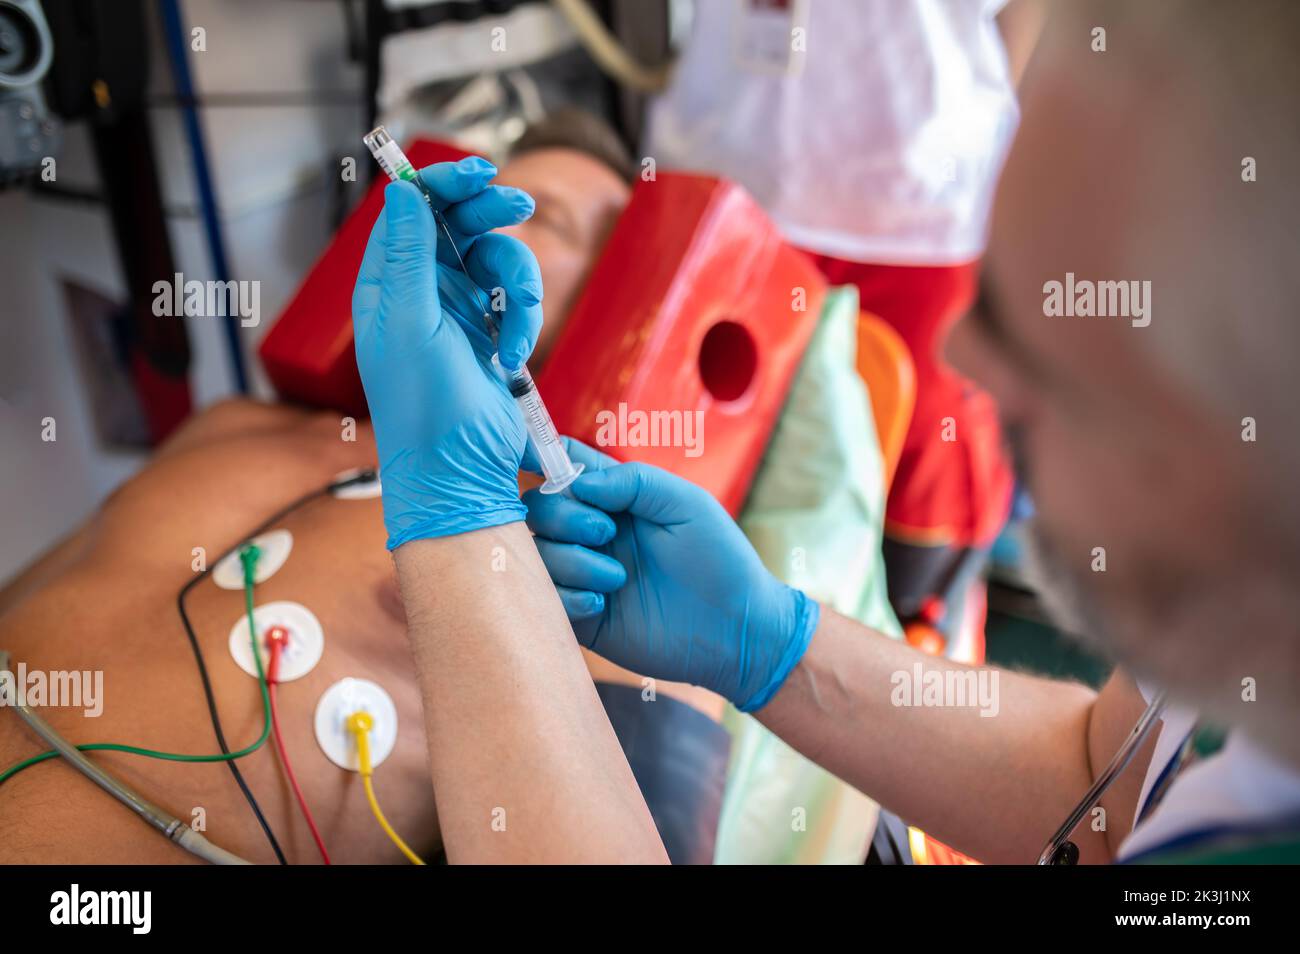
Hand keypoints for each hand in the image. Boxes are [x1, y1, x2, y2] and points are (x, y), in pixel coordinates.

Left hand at [353, 158, 542, 548]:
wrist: (461, 474)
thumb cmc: (425, 410)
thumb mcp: (411, 326)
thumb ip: (409, 256)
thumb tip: (406, 192)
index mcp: (387, 284)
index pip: (411, 210)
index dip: (443, 183)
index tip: (479, 174)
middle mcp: (420, 291)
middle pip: (459, 223)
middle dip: (490, 214)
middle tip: (518, 204)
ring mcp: (457, 311)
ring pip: (499, 261)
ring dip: (519, 290)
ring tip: (516, 336)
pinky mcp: (490, 334)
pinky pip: (517, 301)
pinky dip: (524, 323)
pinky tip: (514, 357)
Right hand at [523, 439, 818, 710]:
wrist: (735, 630)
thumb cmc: (720, 561)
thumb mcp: (685, 504)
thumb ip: (633, 481)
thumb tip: (577, 483)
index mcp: (617, 499)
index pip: (565, 466)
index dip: (544, 457)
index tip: (543, 464)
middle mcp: (594, 533)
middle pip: (538, 508)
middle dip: (562, 516)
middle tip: (605, 534)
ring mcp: (585, 574)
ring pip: (537, 554)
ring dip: (571, 561)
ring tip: (618, 579)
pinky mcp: (582, 616)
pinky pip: (546, 599)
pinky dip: (566, 597)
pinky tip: (601, 604)